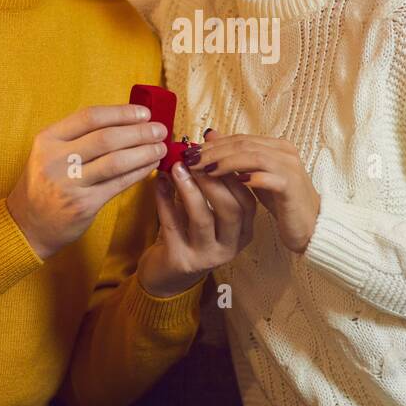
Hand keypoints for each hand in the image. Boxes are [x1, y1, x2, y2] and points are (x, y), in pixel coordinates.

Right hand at [7, 104, 168, 260]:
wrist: (27, 225)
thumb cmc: (45, 184)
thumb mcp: (51, 153)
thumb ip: (79, 137)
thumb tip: (126, 120)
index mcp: (48, 139)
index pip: (90, 117)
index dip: (121, 112)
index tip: (144, 112)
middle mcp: (56, 159)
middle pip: (107, 138)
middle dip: (139, 132)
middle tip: (160, 129)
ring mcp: (69, 183)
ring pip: (116, 161)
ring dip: (144, 152)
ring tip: (161, 147)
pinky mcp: (83, 205)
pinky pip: (119, 184)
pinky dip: (139, 172)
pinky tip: (151, 166)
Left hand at [137, 150, 255, 297]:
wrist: (167, 272)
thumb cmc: (189, 231)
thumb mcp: (206, 204)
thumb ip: (211, 175)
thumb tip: (210, 134)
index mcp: (242, 231)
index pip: (247, 200)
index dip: (233, 175)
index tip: (214, 152)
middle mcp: (230, 246)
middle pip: (232, 210)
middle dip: (212, 180)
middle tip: (194, 159)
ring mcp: (207, 256)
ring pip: (203, 219)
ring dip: (188, 189)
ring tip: (175, 168)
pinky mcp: (181, 260)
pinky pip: (173, 226)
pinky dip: (164, 201)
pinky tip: (157, 183)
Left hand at [185, 133, 318, 253]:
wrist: (310, 224)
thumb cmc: (281, 200)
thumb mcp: (255, 176)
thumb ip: (236, 156)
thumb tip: (210, 134)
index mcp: (276, 146)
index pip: (240, 139)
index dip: (214, 144)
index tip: (190, 152)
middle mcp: (284, 152)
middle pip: (244, 144)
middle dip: (214, 151)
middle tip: (191, 159)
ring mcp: (289, 168)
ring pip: (253, 157)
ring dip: (226, 162)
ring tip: (204, 170)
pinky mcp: (291, 187)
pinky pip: (267, 178)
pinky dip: (247, 178)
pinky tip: (230, 183)